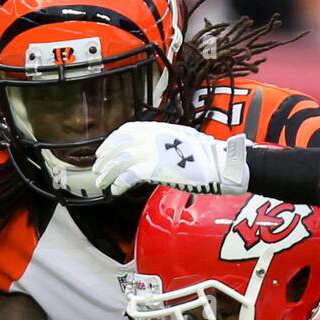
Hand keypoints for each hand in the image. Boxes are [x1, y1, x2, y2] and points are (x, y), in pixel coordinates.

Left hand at [93, 121, 249, 198]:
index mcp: (160, 128)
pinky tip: (115, 190)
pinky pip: (130, 175)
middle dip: (105, 158)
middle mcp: (154, 136)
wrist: (221, 165)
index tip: (103, 152)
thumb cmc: (208, 158)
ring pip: (121, 159)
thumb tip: (154, 153)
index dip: (111, 141)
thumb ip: (165, 144)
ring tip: (101, 182)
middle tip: (97, 170)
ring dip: (108, 172)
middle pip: (120, 145)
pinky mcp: (157, 168)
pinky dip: (120, 182)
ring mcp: (155, 151)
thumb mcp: (183, 141)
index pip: (127, 130)